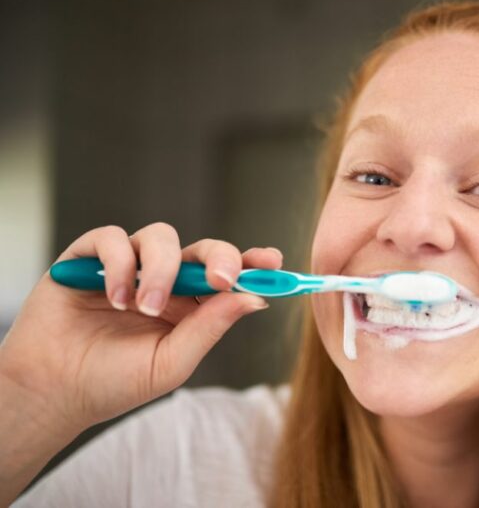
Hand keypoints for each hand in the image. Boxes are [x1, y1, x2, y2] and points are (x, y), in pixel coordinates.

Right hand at [0, 222, 281, 434]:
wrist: (56, 391)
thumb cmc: (116, 381)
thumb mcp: (173, 362)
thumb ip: (211, 327)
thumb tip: (255, 298)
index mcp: (190, 303)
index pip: (227, 273)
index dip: (251, 262)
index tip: (272, 262)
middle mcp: (164, 278)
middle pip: (203, 248)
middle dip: (220, 257)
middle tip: (221, 280)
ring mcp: (128, 264)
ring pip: (160, 237)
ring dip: (161, 270)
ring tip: (145, 308)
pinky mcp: (89, 257)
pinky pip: (112, 238)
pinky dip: (119, 264)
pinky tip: (116, 297)